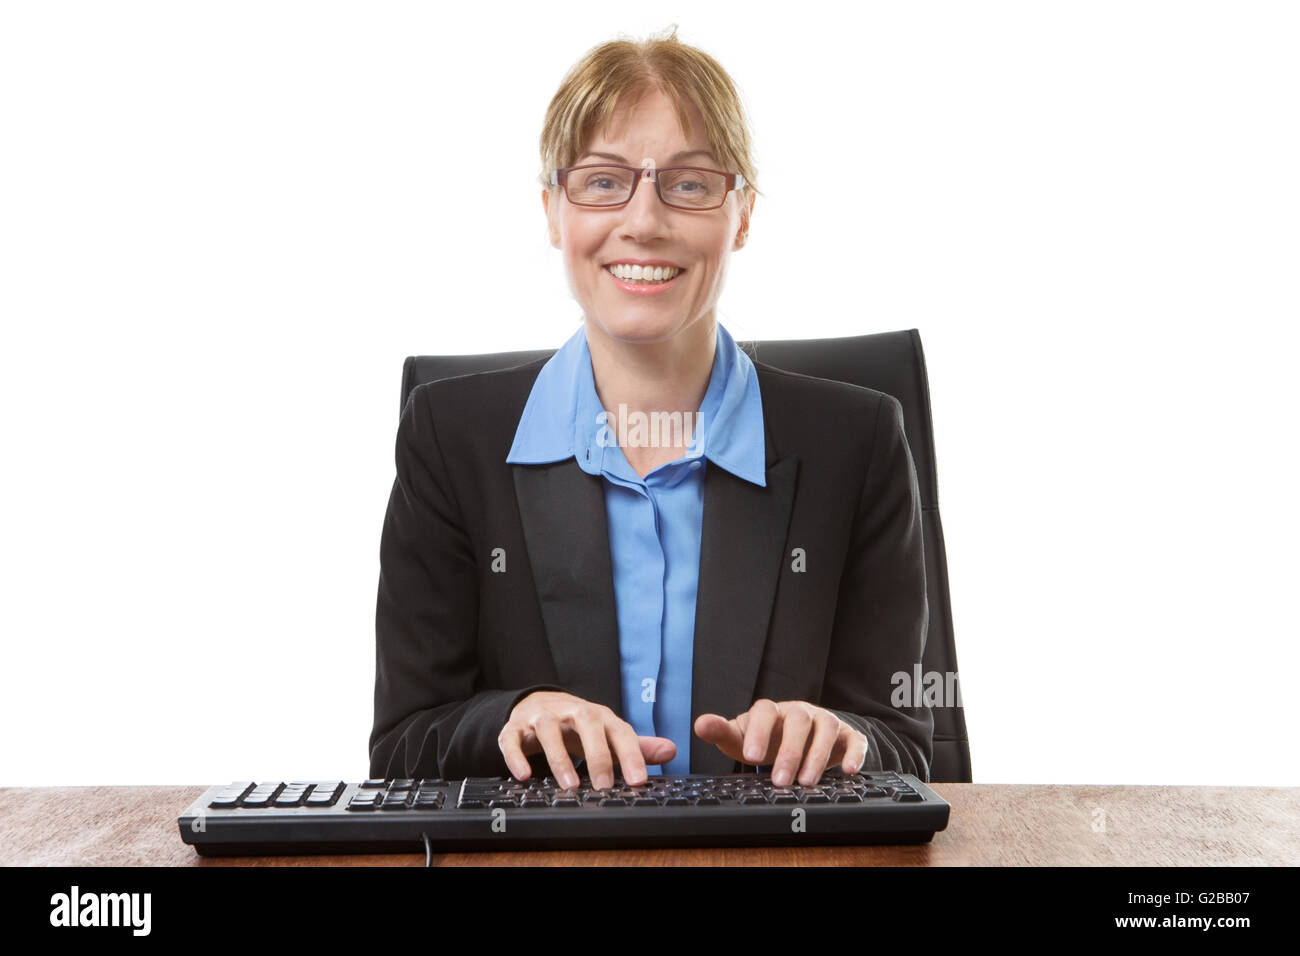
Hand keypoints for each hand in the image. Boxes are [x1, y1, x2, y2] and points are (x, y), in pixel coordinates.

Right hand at [498, 691, 676, 790]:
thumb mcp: (607, 733)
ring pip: (549, 730)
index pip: (620, 731)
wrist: (537, 703)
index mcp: (599, 716)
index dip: (631, 755)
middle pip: (587, 724)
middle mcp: (572, 712)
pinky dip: (516, 757)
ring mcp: (542, 717)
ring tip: (570, 785)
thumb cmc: (578, 725)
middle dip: (597, 755)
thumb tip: (671, 751)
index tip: (638, 781)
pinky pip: (512, 739)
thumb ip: (637, 746)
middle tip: (604, 786)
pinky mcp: (516, 727)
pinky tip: (524, 776)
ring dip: (559, 758)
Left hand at [694, 699, 868, 787]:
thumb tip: (699, 724)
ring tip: (807, 783)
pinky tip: (847, 771)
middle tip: (780, 780)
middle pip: (798, 720)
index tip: (752, 757)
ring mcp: (825, 721)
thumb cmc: (767, 740)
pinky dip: (854, 754)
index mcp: (772, 711)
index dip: (759, 731)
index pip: (765, 711)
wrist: (801, 738)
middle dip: (790, 751)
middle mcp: (800, 712)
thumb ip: (722, 732)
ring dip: (818, 755)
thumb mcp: (742, 738)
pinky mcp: (847, 736)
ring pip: (826, 728)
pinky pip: (854, 740)